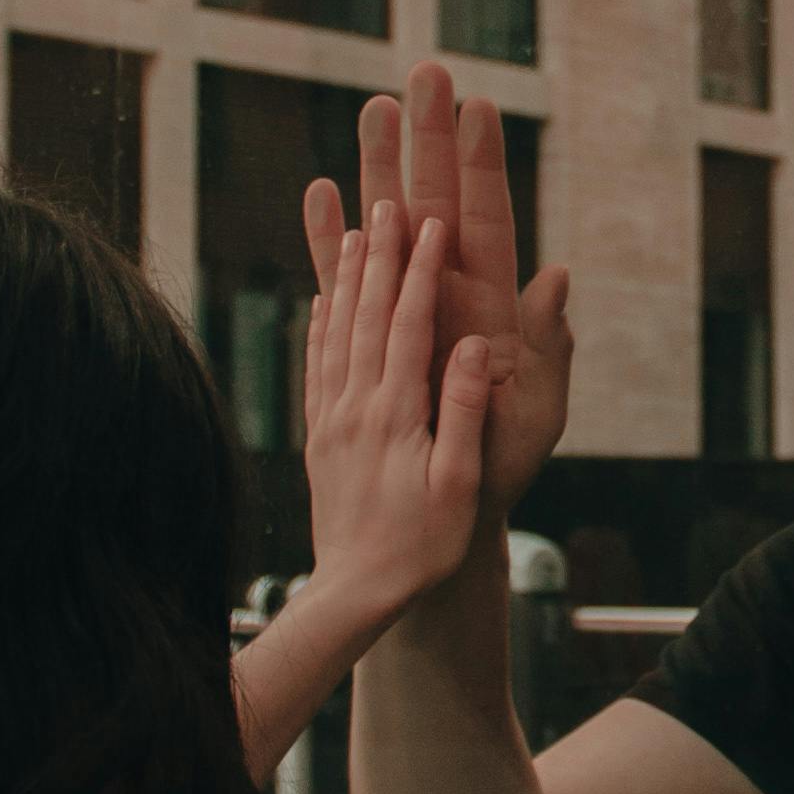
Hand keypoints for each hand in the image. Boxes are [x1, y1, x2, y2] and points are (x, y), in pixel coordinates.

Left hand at [301, 204, 493, 633]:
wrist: (355, 592)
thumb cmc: (422, 546)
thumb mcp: (458, 484)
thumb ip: (465, 412)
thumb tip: (476, 347)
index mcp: (395, 414)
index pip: (409, 325)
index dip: (420, 270)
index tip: (432, 223)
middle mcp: (355, 407)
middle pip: (366, 315)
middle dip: (379, 255)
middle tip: (388, 201)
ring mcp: (331, 420)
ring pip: (336, 332)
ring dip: (346, 277)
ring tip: (353, 231)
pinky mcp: (319, 436)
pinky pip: (317, 365)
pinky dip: (320, 325)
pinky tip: (321, 301)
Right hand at [305, 66, 572, 524]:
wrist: (452, 503)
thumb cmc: (503, 462)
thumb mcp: (539, 410)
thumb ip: (547, 347)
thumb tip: (558, 276)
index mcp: (491, 302)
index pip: (487, 217)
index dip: (482, 164)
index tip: (480, 103)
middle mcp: (446, 289)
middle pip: (436, 199)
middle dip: (430, 138)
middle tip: (425, 73)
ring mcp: (404, 304)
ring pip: (386, 224)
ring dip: (380, 167)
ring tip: (372, 109)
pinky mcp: (365, 331)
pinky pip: (342, 277)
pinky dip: (329, 236)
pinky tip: (319, 191)